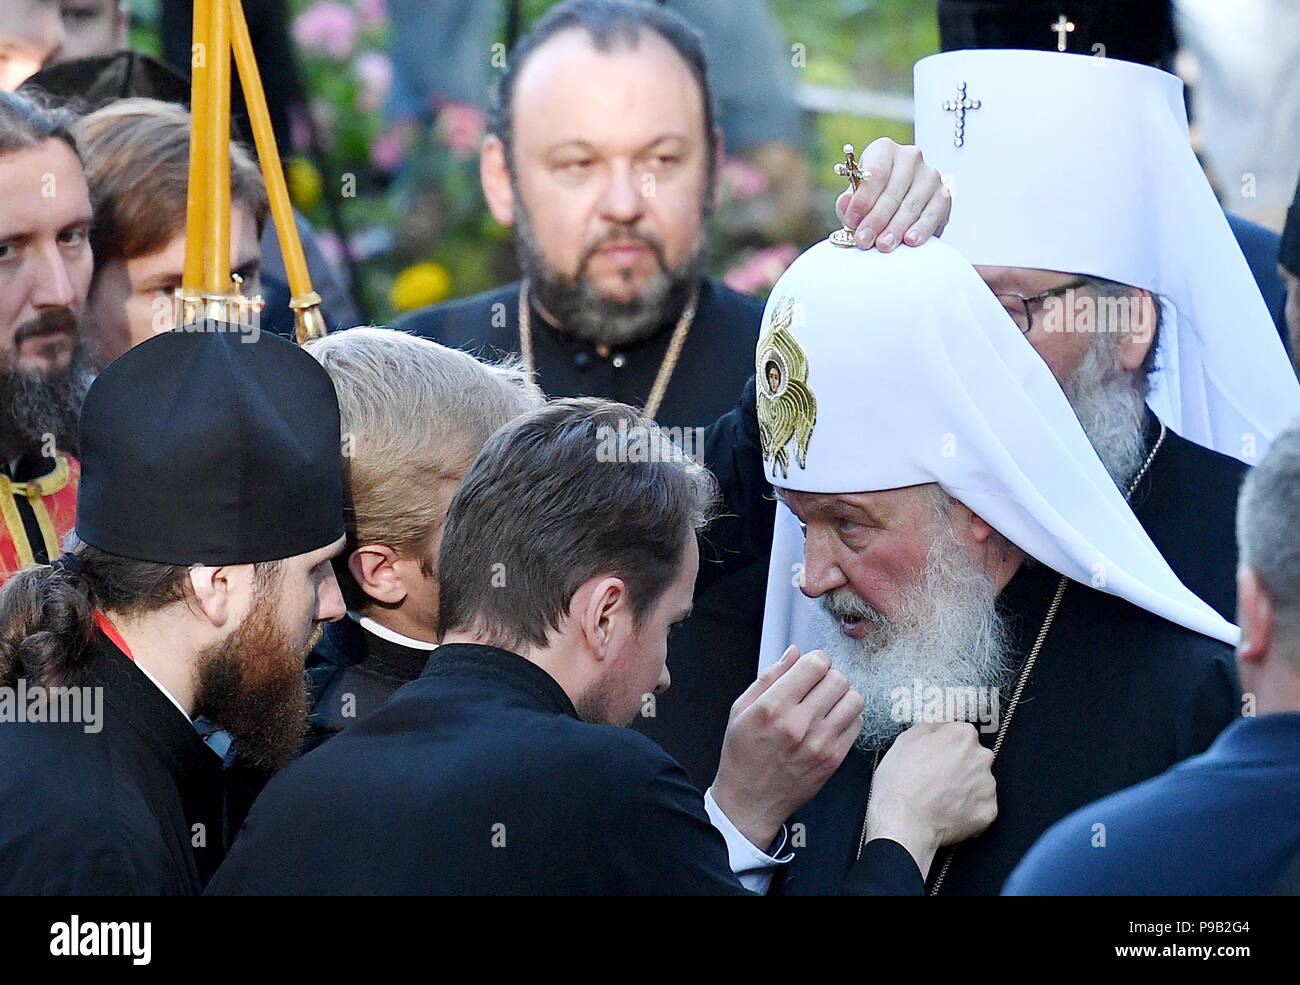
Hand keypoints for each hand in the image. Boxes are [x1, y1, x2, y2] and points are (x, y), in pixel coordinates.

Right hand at [712, 645, 864, 849]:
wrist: (750, 802)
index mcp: (773, 707)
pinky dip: (847, 717)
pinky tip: (830, 722)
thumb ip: (769, 677)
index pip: (815, 664)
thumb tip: (795, 652)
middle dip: (828, 676)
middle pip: (838, 679)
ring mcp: (821, 744)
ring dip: (842, 696)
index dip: (816, 659)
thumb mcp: (741, 710)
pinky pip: (857, 723)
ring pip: (854, 699)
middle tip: (817, 686)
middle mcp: (799, 724)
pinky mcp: (834, 759)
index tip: (810, 667)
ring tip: (826, 703)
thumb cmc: (742, 754)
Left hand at [834, 137, 950, 251]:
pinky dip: (921, 229)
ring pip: (911, 205)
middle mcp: (909, 157)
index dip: (862, 200)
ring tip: (884, 245)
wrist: (898, 205)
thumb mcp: (855, 199)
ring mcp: (929, 175)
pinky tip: (911, 240)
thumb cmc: (873, 199)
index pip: (875, 173)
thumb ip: (847, 203)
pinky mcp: (944, 194)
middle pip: (893, 192)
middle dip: (876, 220)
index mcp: (884, 150)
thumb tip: (845, 203)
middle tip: (865, 240)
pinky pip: (933, 214)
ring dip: (896, 228)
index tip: (852, 221)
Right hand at [864, 722, 996, 876]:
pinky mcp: (988, 812)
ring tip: (939, 798)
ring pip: (977, 781)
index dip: (942, 744)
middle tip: (934, 778)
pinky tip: (948, 811)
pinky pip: (980, 807)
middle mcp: (982, 757)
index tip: (932, 755)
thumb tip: (936, 729)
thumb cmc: (899, 782)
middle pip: (972, 756)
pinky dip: (967, 809)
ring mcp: (987, 786)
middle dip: (957, 764)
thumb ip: (927, 728)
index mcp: (962, 735)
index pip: (958, 732)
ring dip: (964, 787)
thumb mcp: (903, 740)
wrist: (904, 823)